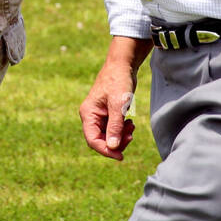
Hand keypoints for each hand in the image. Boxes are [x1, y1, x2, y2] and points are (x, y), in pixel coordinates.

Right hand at [79, 41, 145, 160]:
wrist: (124, 65)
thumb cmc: (118, 81)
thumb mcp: (118, 104)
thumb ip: (115, 126)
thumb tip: (113, 147)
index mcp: (88, 114)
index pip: (92, 140)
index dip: (106, 150)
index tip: (121, 156)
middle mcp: (91, 116)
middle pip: (101, 140)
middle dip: (116, 142)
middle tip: (131, 136)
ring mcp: (100, 115)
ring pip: (108, 135)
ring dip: (121, 136)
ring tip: (132, 127)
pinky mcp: (108, 113)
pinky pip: (113, 128)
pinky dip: (122, 130)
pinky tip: (130, 123)